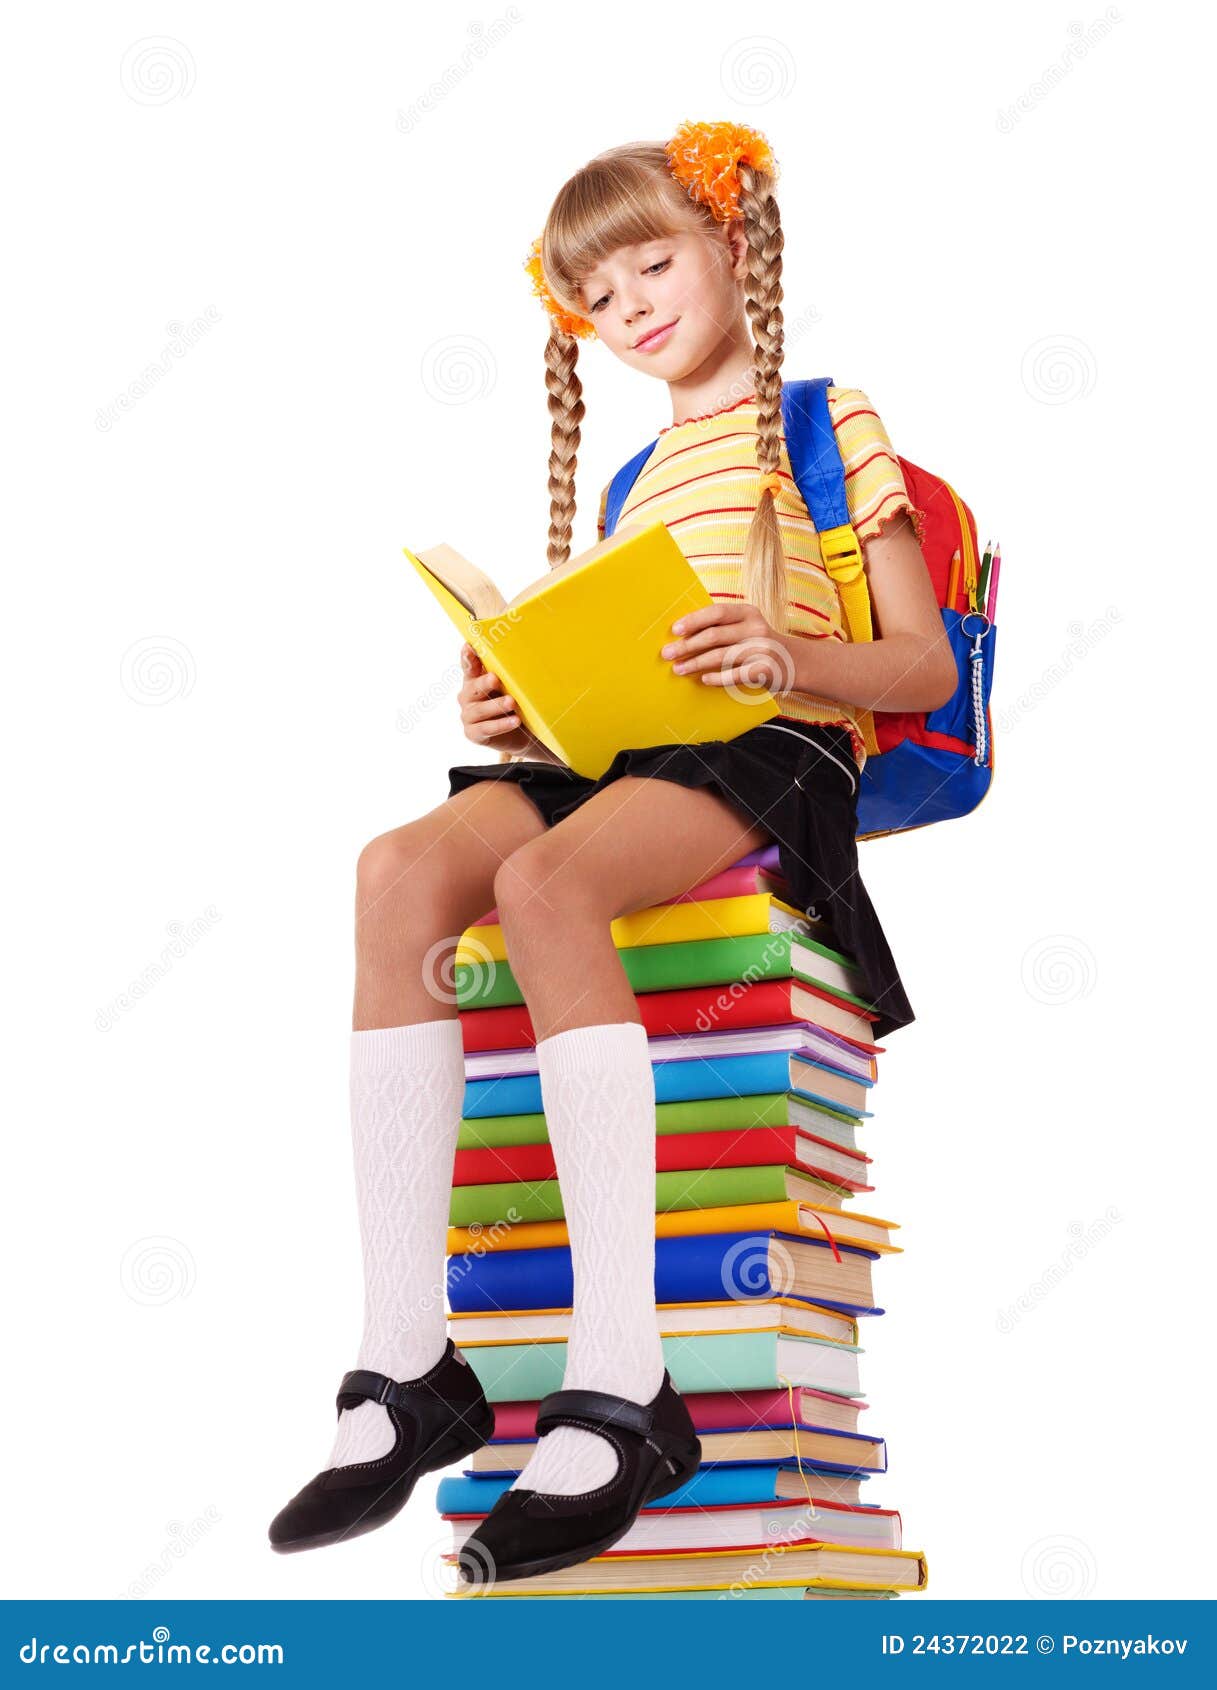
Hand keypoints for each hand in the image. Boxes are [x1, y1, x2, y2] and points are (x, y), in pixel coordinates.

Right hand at [457, 643, 551, 758]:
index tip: (469, 647)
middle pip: (472, 688)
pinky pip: (486, 729)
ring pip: (479, 710)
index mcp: (473, 681)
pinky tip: (515, 720)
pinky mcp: (473, 733)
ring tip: (512, 702)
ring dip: (496, 705)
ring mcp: (467, 716)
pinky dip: (501, 725)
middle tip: (495, 678)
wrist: (519, 733)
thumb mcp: (510, 686)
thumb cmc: (512, 703)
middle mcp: (466, 697)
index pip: (468, 667)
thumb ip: (508, 673)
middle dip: (484, 683)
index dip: (467, 658)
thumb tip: (523, 653)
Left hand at [660, 603, 796, 692]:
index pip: (717, 612)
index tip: (675, 630)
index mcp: (748, 613)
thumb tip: (683, 634)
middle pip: (714, 635)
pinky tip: (703, 679)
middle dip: (687, 645)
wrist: (795, 662)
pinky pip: (733, 675)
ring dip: (695, 663)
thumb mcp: (747, 627)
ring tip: (678, 669)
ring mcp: (761, 649)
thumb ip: (722, 626)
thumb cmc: (759, 644)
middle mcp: (756, 628)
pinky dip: (716, 678)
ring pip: (720, 656)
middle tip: (667, 654)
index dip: (694, 620)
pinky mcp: (763, 670)